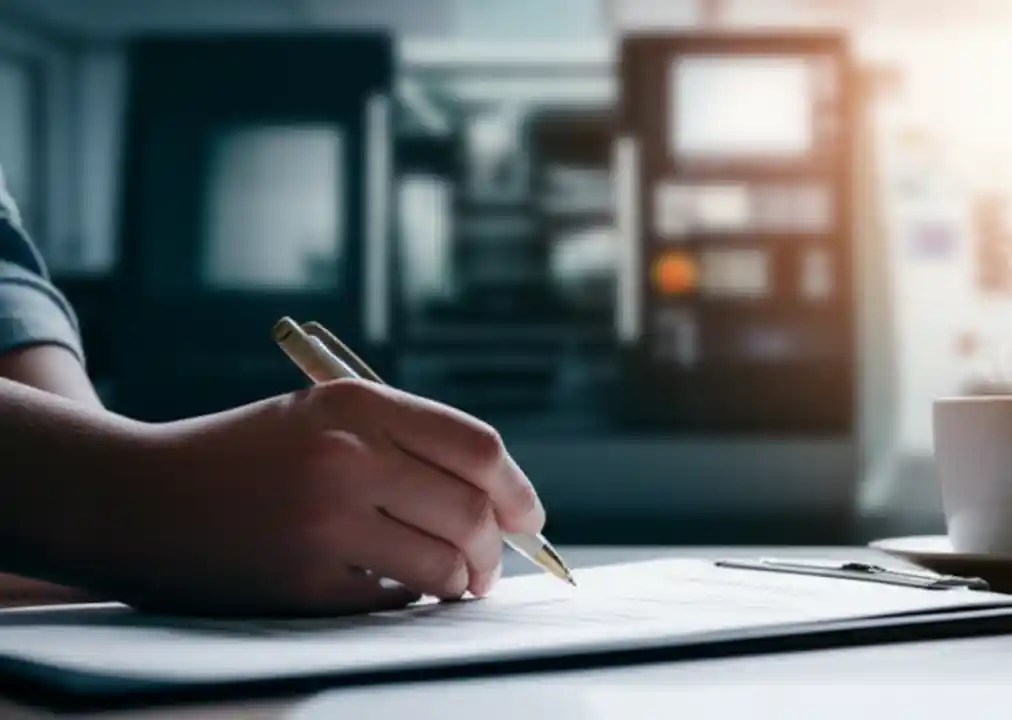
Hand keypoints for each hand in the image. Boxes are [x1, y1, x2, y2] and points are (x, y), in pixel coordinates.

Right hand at [101, 379, 544, 615]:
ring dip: (462, 582)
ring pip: (443, 564)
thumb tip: (499, 499)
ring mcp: (326, 521)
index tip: (528, 519)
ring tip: (455, 583)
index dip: (517, 490)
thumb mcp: (323, 416)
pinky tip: (396, 589)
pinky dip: (409, 599)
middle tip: (489, 566)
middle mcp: (348, 456)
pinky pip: (393, 599)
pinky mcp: (304, 581)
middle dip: (495, 550)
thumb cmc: (246, 456)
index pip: (478, 448)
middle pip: (471, 511)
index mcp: (358, 405)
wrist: (141, 496)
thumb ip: (406, 443)